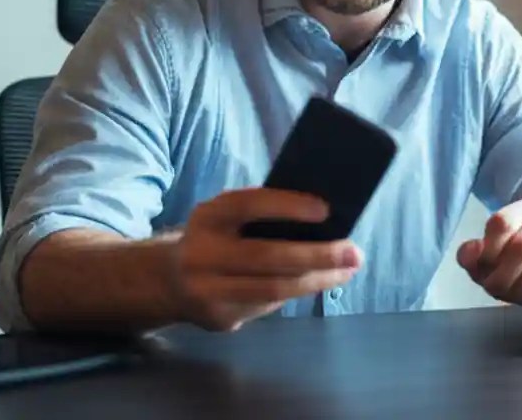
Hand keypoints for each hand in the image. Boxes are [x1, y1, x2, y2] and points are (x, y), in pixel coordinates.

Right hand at [170, 188, 361, 331]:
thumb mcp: (226, 216)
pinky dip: (297, 293)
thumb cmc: (216, 237)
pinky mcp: (218, 317)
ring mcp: (207, 289)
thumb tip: (323, 218)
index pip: (249, 204)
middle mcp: (202, 252)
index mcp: (208, 216)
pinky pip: (267, 305)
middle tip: (353, 252)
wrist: (168, 281)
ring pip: (273, 288)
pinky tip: (318, 283)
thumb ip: (261, 213)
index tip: (326, 209)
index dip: (287, 206)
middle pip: (267, 256)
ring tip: (346, 270)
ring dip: (317, 280)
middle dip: (317, 255)